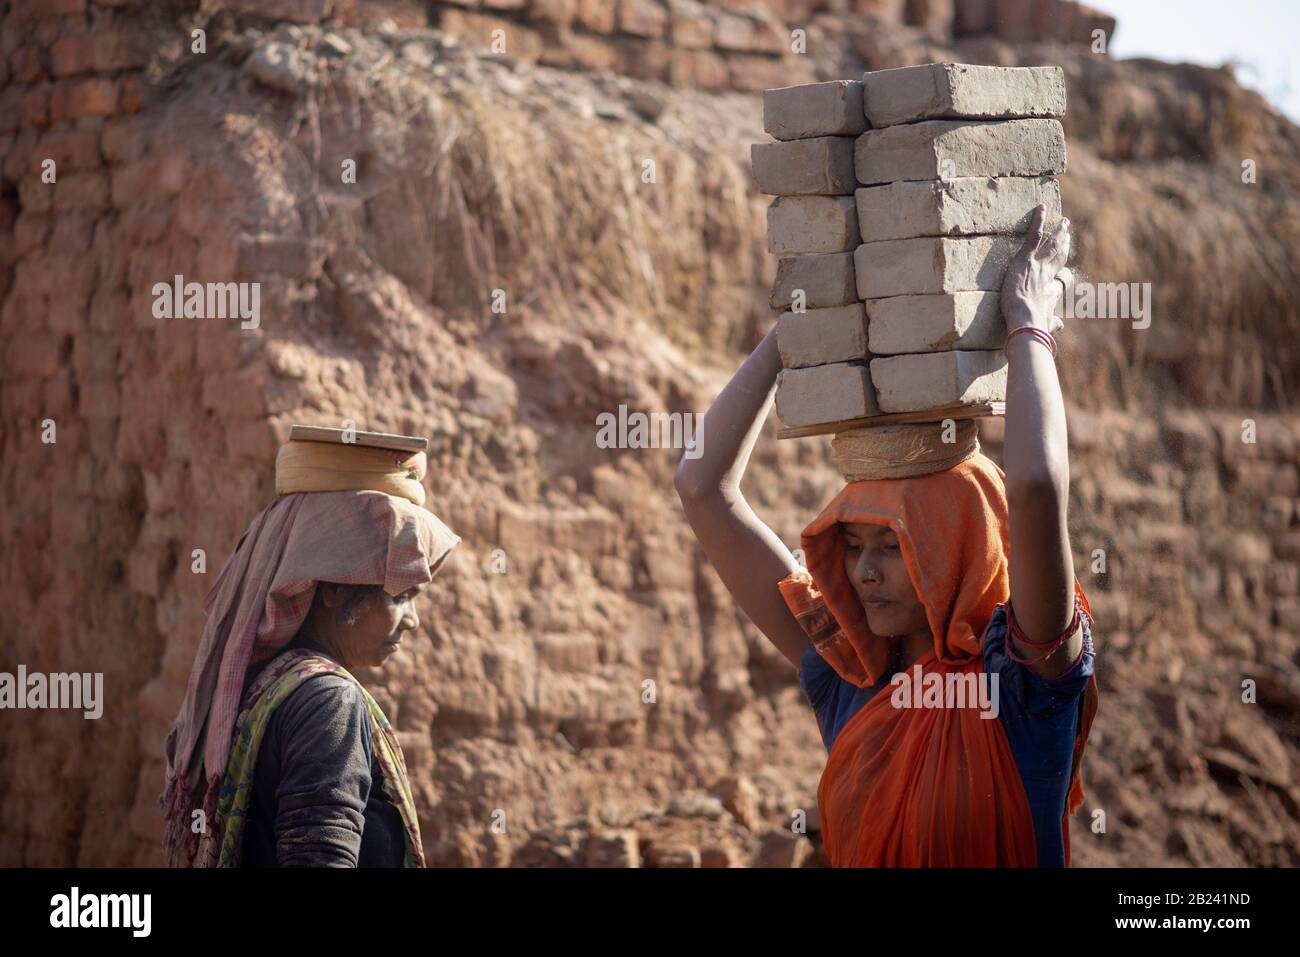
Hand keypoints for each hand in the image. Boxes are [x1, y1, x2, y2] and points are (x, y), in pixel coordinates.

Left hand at [1001, 204, 1070, 332]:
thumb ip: (1051, 324)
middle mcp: (1048, 277)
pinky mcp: (1026, 259)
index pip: (1062, 282)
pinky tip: (1041, 208)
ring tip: (1063, 222)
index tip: (1066, 274)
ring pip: (1052, 244)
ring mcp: (1039, 265)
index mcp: (1052, 294)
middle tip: (1067, 234)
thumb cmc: (1033, 326)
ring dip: (1058, 232)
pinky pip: (1034, 236)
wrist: (1026, 319)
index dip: (1064, 276)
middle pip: (1059, 257)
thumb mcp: (1044, 326)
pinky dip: (1038, 220)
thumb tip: (1058, 327)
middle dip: (1064, 245)